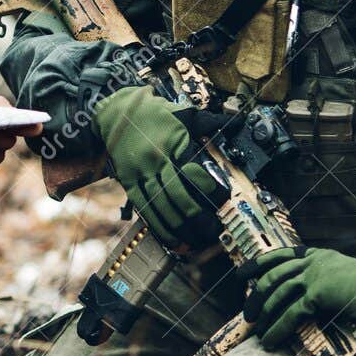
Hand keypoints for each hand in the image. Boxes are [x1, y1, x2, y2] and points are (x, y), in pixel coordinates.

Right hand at [92, 84, 225, 247]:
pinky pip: (144, 208)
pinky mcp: (129, 182)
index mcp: (173, 145)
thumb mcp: (184, 112)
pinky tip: (170, 239)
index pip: (194, 172)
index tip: (222, 201)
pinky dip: (158, 226)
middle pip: (178, 196)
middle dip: (196, 217)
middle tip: (212, 232)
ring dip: (178, 228)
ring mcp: (140, 173)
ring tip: (194, 244)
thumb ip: (210, 122)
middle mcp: (156, 161)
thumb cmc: (155, 113)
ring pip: (160, 206)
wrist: (117, 111)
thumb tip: (237, 124)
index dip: (209, 189)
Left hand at [241, 248, 355, 350]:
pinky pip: (290, 313)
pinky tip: (270, 340)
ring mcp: (313, 276)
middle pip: (273, 276)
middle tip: (248, 313)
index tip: (242, 274)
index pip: (280, 256)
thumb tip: (313, 297)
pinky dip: (277, 328)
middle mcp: (311, 262)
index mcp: (317, 255)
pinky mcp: (317, 294)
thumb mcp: (344, 275)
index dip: (257, 264)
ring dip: (264, 315)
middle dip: (257, 296)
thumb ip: (327, 280)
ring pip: (277, 295)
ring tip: (258, 332)